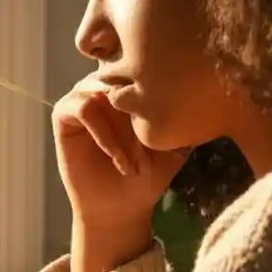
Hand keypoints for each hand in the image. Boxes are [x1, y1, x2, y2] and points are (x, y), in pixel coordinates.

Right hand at [51, 74, 188, 271]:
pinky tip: (120, 159)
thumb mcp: (177, 138)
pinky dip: (106, 135)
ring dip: (125, 131)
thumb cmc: (151, 171)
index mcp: (133, 84)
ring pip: (107, 93)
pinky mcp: (64, 114)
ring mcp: (83, 95)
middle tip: (153, 153)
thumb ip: (187, 112)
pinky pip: (85, 108)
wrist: (124, 205)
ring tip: (136, 162)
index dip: (163, 96)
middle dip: (143, 118)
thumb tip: (208, 87)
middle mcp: (106, 84)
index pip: (148, 67)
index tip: (173, 133)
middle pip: (127, 78)